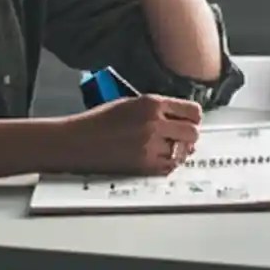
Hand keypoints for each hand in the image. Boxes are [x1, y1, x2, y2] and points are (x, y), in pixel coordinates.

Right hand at [55, 94, 202, 174]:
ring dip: (179, 150)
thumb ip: (157, 109)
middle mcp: (154, 123)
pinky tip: (159, 157)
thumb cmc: (99, 121)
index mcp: (151, 104)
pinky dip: (169, 163)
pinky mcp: (143, 165)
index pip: (192, 111)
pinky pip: (169, 166)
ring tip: (167, 147)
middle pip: (193, 132)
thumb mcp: (131, 103)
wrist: (76, 141)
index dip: (193, 117)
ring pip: (183, 151)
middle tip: (181, 136)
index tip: (190, 121)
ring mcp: (149, 145)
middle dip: (189, 134)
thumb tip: (181, 120)